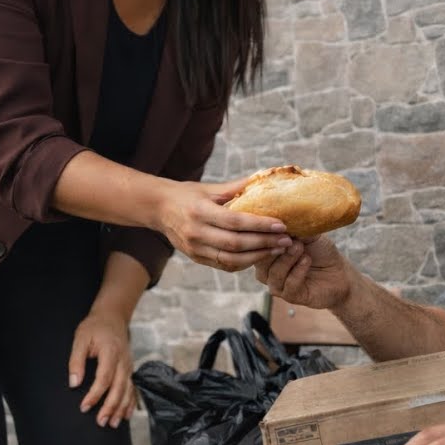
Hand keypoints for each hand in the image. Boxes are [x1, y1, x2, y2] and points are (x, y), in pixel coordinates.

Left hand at [68, 309, 135, 428]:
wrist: (113, 317)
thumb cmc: (95, 327)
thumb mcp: (80, 339)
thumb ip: (76, 361)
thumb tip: (74, 383)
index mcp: (111, 352)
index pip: (104, 378)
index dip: (95, 394)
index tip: (84, 407)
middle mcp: (123, 360)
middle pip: (119, 387)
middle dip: (110, 406)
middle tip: (100, 422)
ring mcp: (128, 365)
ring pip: (128, 390)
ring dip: (121, 408)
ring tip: (112, 423)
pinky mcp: (129, 369)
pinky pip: (133, 388)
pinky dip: (131, 403)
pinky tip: (126, 415)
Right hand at [156, 177, 292, 270]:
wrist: (158, 208)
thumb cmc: (187, 194)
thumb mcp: (210, 187)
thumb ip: (237, 187)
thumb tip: (264, 178)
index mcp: (200, 211)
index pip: (235, 221)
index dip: (260, 225)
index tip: (281, 225)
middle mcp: (196, 233)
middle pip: (236, 243)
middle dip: (264, 243)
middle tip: (286, 240)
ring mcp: (195, 248)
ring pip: (231, 259)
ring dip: (258, 256)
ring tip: (278, 249)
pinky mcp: (196, 258)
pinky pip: (224, 265)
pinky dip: (245, 263)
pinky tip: (260, 255)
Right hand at [254, 235, 351, 308]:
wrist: (339, 272)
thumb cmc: (320, 252)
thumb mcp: (307, 235)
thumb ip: (294, 229)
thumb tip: (283, 219)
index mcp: (266, 253)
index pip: (254, 245)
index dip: (262, 236)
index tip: (275, 226)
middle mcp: (267, 270)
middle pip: (260, 260)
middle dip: (274, 247)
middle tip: (289, 238)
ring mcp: (277, 285)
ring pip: (274, 274)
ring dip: (288, 259)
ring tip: (300, 248)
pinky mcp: (290, 296)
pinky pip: (289, 284)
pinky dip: (298, 271)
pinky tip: (307, 261)